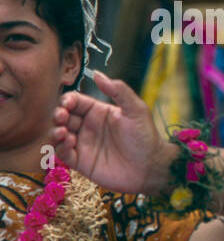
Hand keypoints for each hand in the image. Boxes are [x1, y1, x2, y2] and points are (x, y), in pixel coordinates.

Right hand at [53, 71, 173, 194]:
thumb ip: (119, 91)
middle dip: (58, 114)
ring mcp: (83, 144)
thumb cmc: (146, 137)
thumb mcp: (136, 110)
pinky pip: (63, 153)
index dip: (68, 100)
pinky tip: (69, 143)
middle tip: (62, 116)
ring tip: (62, 132)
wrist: (151, 167)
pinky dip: (60, 148)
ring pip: (58, 134)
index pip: (75, 101)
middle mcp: (87, 127)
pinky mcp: (81, 162)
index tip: (68, 103)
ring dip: (54, 131)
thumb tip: (97, 73)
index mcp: (98, 112)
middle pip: (63, 116)